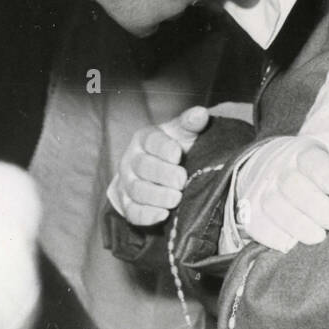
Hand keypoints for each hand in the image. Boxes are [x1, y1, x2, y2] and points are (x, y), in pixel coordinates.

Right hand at [114, 106, 211, 225]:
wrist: (156, 171)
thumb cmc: (173, 149)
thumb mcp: (182, 133)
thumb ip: (190, 123)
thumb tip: (201, 113)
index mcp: (145, 139)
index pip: (151, 141)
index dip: (163, 148)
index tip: (177, 155)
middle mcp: (132, 159)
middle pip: (143, 166)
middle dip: (162, 174)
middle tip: (181, 180)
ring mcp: (127, 183)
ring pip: (137, 190)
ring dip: (157, 196)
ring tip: (176, 199)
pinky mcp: (127, 205)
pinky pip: (132, 211)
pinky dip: (146, 215)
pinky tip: (163, 215)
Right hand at [235, 135, 328, 252]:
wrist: (276, 164)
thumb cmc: (318, 166)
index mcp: (304, 151)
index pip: (311, 158)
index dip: (323, 173)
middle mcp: (279, 167)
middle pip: (292, 184)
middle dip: (314, 205)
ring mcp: (262, 188)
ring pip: (273, 204)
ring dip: (296, 224)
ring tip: (318, 238)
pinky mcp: (250, 209)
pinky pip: (255, 223)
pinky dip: (271, 236)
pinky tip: (290, 245)